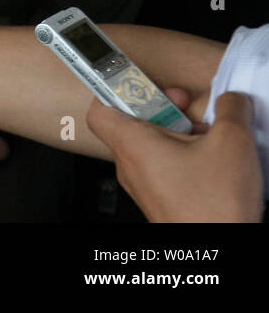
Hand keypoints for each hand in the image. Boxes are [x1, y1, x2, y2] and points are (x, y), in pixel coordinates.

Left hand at [87, 91, 262, 222]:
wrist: (217, 252)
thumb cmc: (213, 207)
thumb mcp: (232, 143)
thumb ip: (230, 110)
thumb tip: (232, 100)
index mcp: (132, 144)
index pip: (99, 110)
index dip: (114, 90)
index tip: (135, 80)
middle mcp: (130, 165)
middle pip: (131, 124)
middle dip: (161, 110)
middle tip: (186, 107)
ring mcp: (143, 186)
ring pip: (150, 147)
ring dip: (177, 134)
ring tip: (206, 135)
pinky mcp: (160, 201)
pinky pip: (163, 168)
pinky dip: (183, 157)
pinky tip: (211, 161)